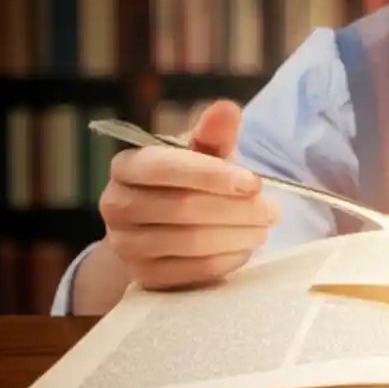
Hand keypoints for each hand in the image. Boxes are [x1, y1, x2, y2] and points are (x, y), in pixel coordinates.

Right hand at [98, 99, 281, 290]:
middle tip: (272, 211)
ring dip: (236, 236)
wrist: (159, 230)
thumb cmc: (186, 183)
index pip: (165, 167)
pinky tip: (245, 249)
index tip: (254, 183)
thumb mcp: (201, 155)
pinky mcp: (142, 278)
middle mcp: (116, 205)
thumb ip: (214, 134)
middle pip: (182, 208)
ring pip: (189, 242)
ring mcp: (125, 245)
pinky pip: (191, 271)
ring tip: (264, 228)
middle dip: (236, 209)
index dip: (213, 175)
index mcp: (127, 166)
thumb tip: (227, 109)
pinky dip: (226, 261)